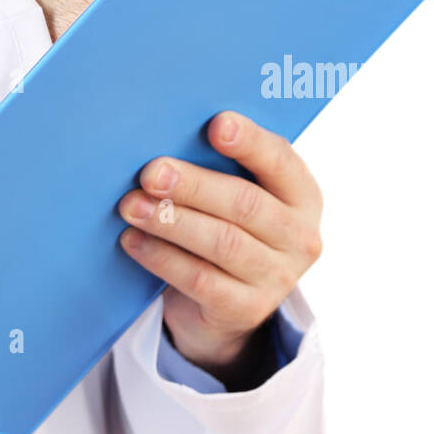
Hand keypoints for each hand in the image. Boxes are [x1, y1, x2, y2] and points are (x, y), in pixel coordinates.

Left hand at [117, 112, 323, 382]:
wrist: (222, 307)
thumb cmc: (222, 230)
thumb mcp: (229, 201)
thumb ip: (215, 170)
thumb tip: (163, 140)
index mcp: (301, 196)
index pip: (281, 161)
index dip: (250, 142)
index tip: (216, 124)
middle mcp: (299, 237)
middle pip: (245, 204)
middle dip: (194, 186)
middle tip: (151, 173)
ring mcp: (277, 277)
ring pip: (222, 243)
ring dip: (172, 222)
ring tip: (131, 207)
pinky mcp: (247, 309)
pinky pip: (200, 279)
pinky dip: (162, 257)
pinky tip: (133, 240)